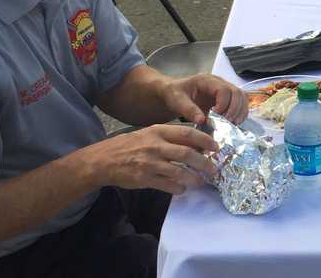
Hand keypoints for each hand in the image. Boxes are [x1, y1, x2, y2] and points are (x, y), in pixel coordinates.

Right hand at [88, 124, 219, 194]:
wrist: (104, 160)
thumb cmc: (130, 145)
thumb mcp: (149, 134)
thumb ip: (170, 138)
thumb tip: (195, 144)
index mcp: (158, 131)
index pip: (187, 133)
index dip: (204, 140)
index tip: (216, 147)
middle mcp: (156, 146)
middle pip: (187, 154)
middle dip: (204, 163)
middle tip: (214, 169)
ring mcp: (150, 163)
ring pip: (179, 172)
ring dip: (194, 178)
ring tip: (201, 181)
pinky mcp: (145, 179)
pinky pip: (167, 185)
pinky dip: (178, 188)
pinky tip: (182, 188)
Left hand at [160, 74, 248, 126]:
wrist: (173, 93)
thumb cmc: (174, 94)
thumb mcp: (177, 101)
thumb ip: (188, 110)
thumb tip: (203, 120)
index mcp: (207, 80)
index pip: (224, 89)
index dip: (224, 104)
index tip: (217, 116)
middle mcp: (219, 83)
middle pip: (237, 92)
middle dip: (235, 109)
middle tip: (228, 123)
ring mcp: (224, 90)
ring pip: (242, 97)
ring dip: (240, 112)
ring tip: (232, 125)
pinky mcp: (226, 99)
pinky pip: (240, 104)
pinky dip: (240, 114)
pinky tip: (232, 124)